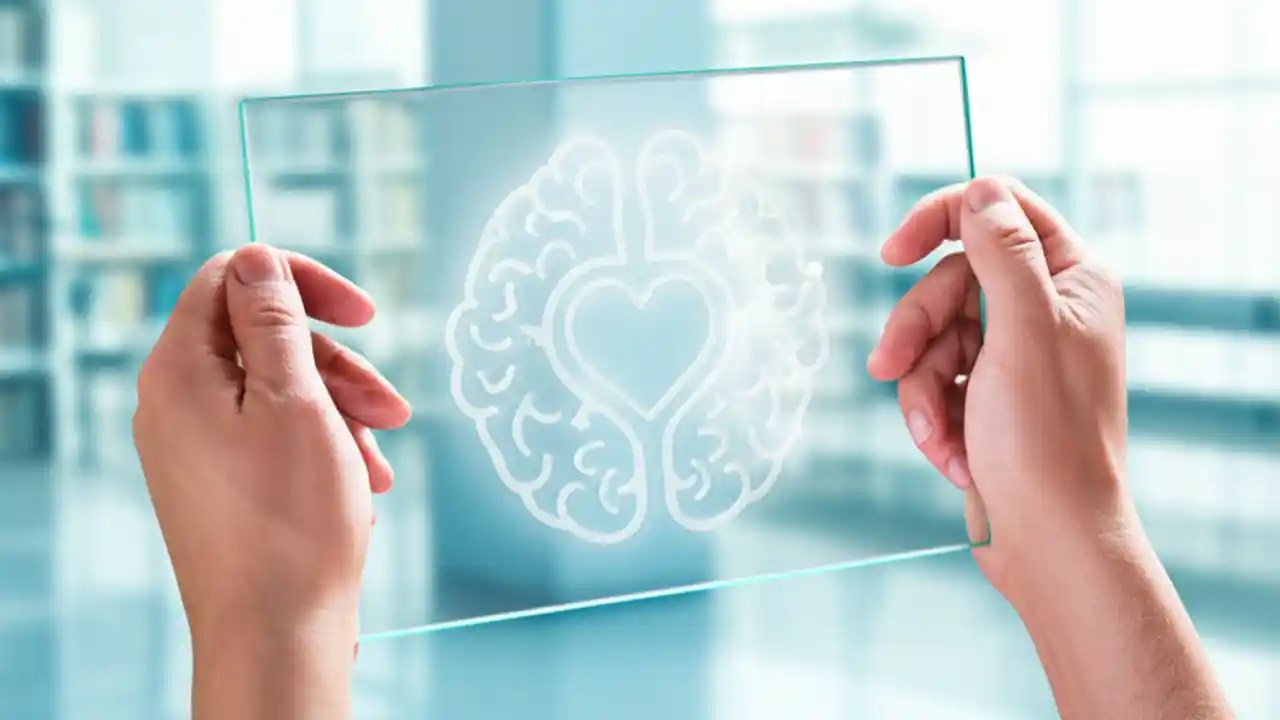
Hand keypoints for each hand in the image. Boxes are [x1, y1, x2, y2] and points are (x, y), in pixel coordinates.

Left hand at [133, 245, 409, 718]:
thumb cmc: (290, 522)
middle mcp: (174, 403)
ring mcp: (194, 446)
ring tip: (380, 462)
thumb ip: (273, 321)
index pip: (231, 281)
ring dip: (341, 412)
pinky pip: (274, 436)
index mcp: (179, 371)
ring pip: (278, 391)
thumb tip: (254, 257)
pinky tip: (362, 484)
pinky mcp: (218, 482)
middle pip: (263, 339)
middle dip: (337, 366)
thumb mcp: (296, 401)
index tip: (364, 312)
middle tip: (392, 407)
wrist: (274, 634)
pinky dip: (323, 446)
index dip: (302, 284)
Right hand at [869, 178, 1230, 717]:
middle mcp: (1046, 308)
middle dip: (916, 329)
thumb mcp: (1021, 334)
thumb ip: (1002, 253)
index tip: (891, 252)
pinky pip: (934, 379)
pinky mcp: (988, 395)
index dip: (940, 220)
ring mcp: (1015, 354)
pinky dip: (930, 415)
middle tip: (890, 367)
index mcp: (1071, 279)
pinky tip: (950, 455)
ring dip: (920, 385)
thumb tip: (981, 190)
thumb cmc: (1046, 443)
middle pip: (950, 280)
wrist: (1049, 542)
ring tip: (936, 434)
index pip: (998, 210)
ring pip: (933, 334)